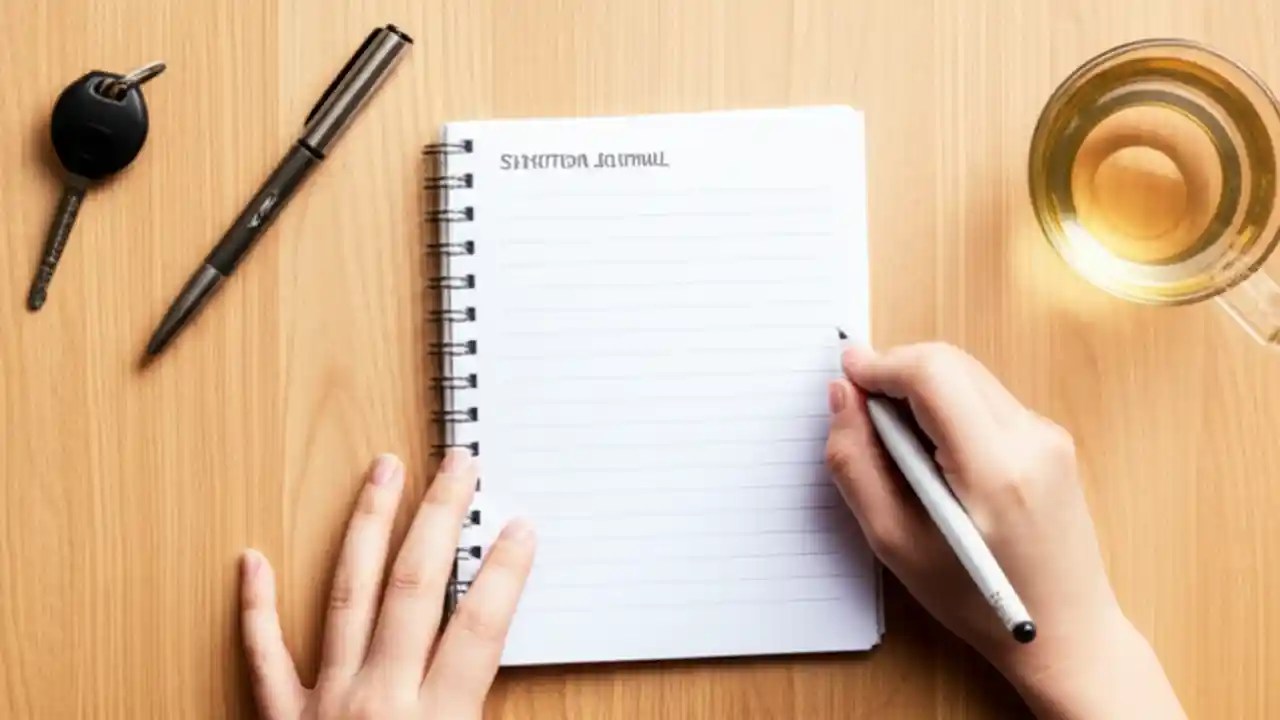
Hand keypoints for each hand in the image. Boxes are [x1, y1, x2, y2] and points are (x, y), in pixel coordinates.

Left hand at [239, 450, 534, 719]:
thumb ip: (479, 709)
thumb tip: (495, 661)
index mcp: (437, 719)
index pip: (479, 628)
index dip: (504, 573)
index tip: (519, 528)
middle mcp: (380, 699)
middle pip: (415, 588)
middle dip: (439, 518)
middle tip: (456, 466)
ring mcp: (327, 703)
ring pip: (349, 596)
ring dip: (368, 528)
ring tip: (383, 476)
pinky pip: (265, 657)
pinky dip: (257, 607)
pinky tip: (253, 560)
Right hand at [826, 343, 1183, 718]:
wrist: (1065, 632)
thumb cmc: (976, 601)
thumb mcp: (894, 541)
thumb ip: (856, 463)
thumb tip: (843, 396)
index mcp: (992, 466)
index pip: (931, 372)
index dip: (880, 365)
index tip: (846, 378)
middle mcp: (1029, 437)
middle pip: (949, 363)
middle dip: (897, 373)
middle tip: (863, 413)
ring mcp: (1048, 434)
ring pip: (967, 376)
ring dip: (921, 390)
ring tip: (898, 445)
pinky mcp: (1052, 440)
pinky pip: (986, 398)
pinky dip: (948, 408)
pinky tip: (935, 456)